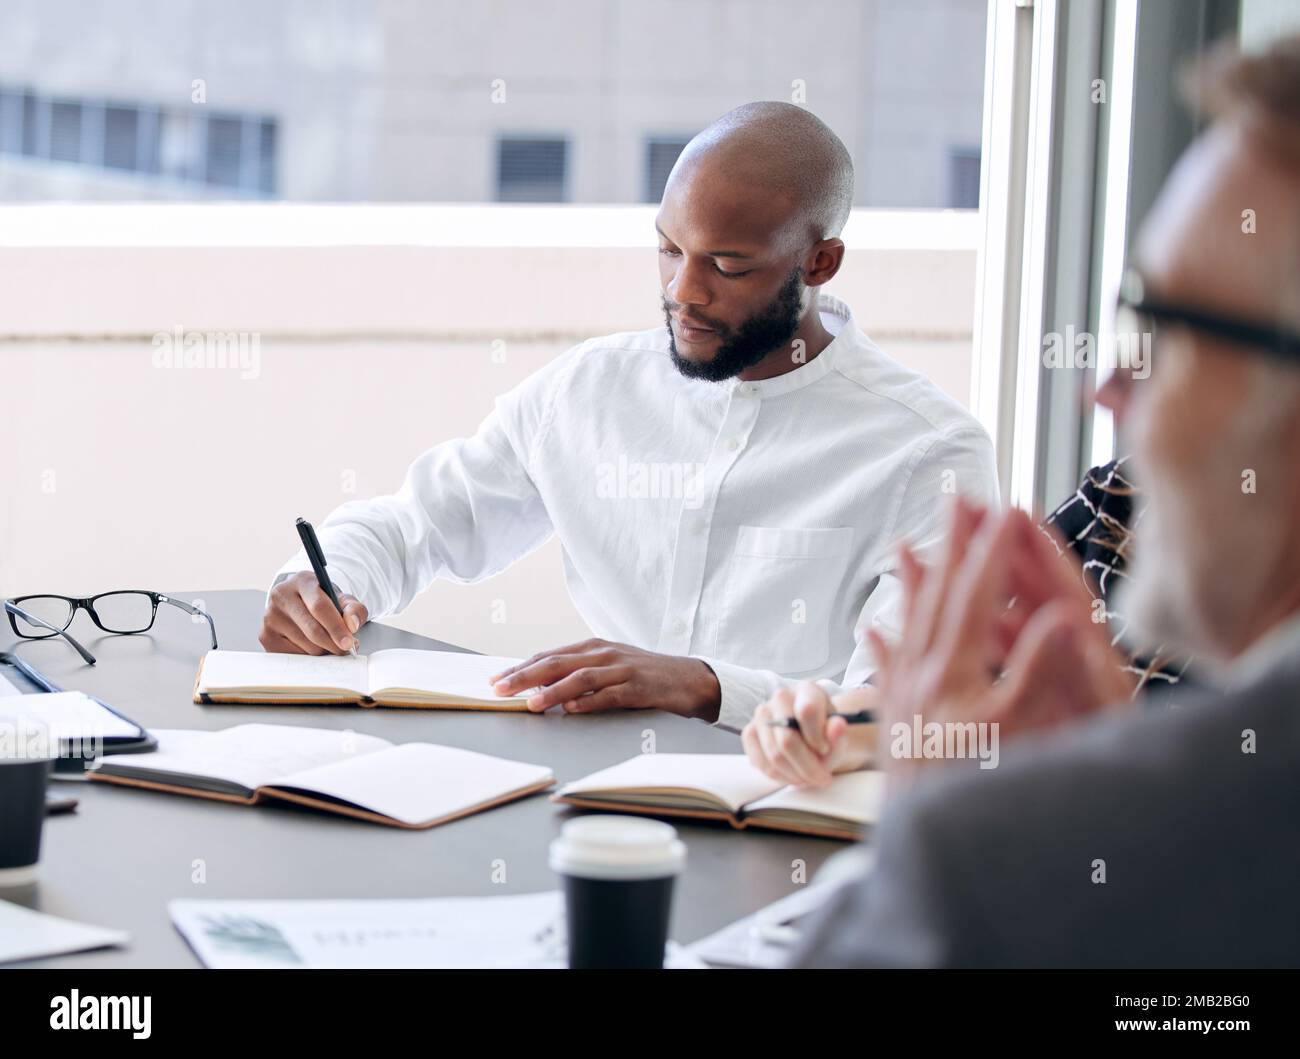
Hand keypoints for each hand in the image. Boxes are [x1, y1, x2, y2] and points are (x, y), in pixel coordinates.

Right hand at [259, 571, 368, 654]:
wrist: (300, 603)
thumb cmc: (324, 602)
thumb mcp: (342, 600)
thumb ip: (354, 609)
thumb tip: (352, 625)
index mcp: (302, 581)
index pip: (319, 607)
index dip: (336, 627)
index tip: (349, 643)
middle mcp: (281, 596)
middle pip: (312, 629)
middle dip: (333, 644)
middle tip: (345, 649)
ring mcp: (270, 616)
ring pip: (305, 645)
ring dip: (323, 650)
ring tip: (328, 643)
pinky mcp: (265, 635)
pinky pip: (293, 655)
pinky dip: (308, 656)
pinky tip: (312, 645)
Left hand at [488, 639, 720, 719]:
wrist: (689, 678)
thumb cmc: (644, 674)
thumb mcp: (609, 665)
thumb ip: (579, 672)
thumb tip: (542, 688)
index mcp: (593, 647)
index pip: (549, 655)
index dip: (521, 667)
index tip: (496, 678)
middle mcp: (604, 653)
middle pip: (557, 662)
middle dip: (525, 676)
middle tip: (500, 688)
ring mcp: (622, 669)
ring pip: (580, 678)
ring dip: (552, 691)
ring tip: (531, 703)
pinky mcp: (638, 688)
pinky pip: (609, 695)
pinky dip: (589, 702)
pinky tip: (572, 710)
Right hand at [742, 682, 877, 787]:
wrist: (814, 742)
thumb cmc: (827, 738)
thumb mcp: (839, 739)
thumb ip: (839, 734)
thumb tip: (838, 725)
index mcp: (807, 691)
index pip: (807, 712)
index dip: (817, 738)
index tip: (825, 751)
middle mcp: (780, 697)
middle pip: (787, 739)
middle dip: (806, 766)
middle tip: (820, 778)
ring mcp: (762, 714)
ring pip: (774, 755)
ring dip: (794, 775)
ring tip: (808, 777)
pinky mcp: (750, 732)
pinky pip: (760, 762)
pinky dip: (778, 776)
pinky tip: (792, 774)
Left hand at [867, 499, 1134, 773]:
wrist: (919, 833)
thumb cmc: (975, 787)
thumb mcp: (1018, 730)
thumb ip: (1036, 669)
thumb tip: (1060, 614)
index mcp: (956, 668)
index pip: (978, 594)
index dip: (994, 551)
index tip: (1006, 511)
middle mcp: (922, 671)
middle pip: (937, 594)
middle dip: (952, 546)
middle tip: (957, 501)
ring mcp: (903, 692)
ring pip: (907, 622)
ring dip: (911, 582)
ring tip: (905, 545)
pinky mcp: (892, 717)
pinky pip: (883, 668)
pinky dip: (880, 643)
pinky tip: (872, 626)